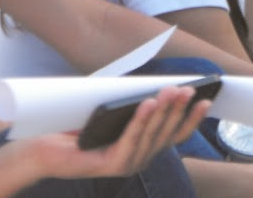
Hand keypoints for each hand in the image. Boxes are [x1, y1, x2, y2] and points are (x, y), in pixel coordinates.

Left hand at [25, 84, 206, 178]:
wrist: (44, 144)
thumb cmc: (80, 125)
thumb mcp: (115, 110)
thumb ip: (137, 103)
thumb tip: (162, 86)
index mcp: (144, 147)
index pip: (176, 134)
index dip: (193, 118)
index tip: (208, 98)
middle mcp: (139, 159)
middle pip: (166, 133)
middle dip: (179, 109)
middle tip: (189, 89)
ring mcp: (126, 165)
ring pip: (151, 135)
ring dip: (163, 112)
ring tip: (170, 91)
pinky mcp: (110, 166)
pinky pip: (130, 139)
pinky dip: (140, 121)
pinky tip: (147, 103)